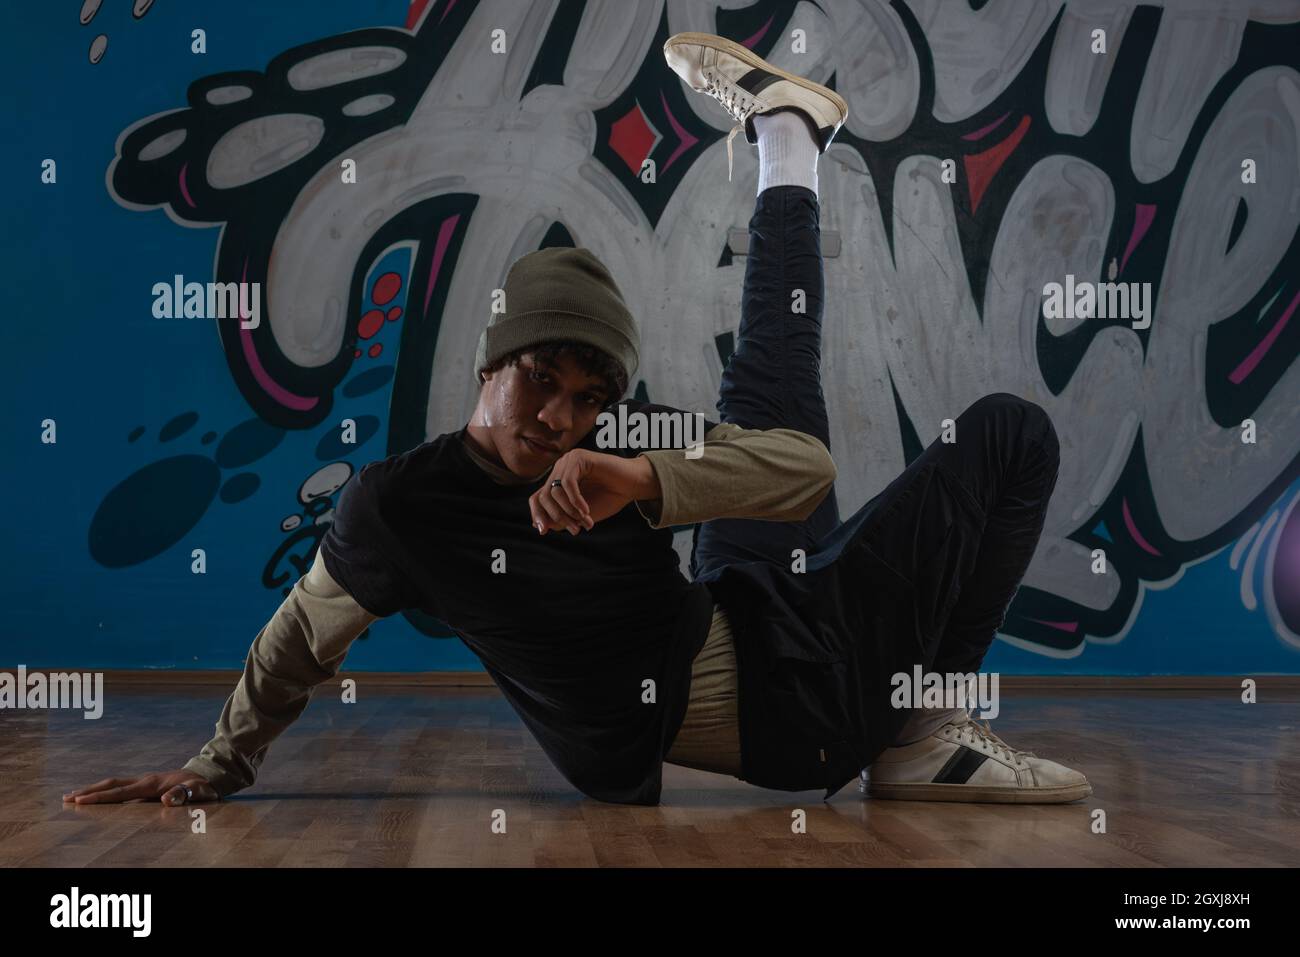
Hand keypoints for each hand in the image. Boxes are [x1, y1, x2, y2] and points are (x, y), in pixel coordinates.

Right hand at [63, 771, 219, 805]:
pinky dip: (106, 790)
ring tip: (73, 796)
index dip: (100, 797)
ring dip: (94, 789)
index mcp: (152, 784)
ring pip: (114, 784)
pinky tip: (98, 795)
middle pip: (111, 785)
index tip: (80, 801)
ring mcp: (145, 780)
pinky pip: (121, 786)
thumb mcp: (197, 792)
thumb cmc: (202, 786)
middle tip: (66, 798)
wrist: (208, 775)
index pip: (120, 792)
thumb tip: (167, 799)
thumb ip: (184, 795)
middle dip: (89, 791)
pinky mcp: (146, 783)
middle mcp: (144, 780)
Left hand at [528, 448, 657, 534]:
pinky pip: (568, 483)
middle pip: (544, 496)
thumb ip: (562, 518)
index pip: (537, 497)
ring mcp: (568, 461)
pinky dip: (575, 500)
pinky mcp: (579, 458)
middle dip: (557, 516)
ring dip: (569, 510)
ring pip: (555, 491)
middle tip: (575, 530)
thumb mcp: (581, 515)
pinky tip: (586, 511)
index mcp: (558, 480)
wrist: (632, 485)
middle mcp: (560, 468)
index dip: (537, 514)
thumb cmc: (609, 498)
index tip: (543, 532)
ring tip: (584, 521)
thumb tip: (541, 526)